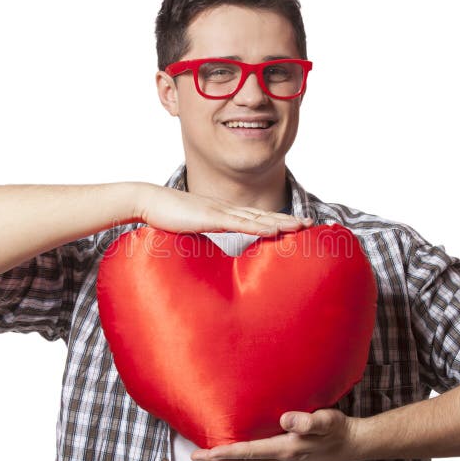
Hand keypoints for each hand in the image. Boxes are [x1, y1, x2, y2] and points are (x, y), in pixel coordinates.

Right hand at [132, 182, 312, 235]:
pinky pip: (238, 224)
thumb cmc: (165, 217)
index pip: (256, 218)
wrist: (147, 201)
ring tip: (301, 226)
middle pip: (264, 216)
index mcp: (222, 214)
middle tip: (311, 224)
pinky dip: (258, 227)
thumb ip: (203, 240)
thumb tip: (211, 258)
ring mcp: (219, 212)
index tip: (297, 225)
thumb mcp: (190, 232)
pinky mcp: (210, 218)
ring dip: (281, 222)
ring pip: (257, 218)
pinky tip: (274, 231)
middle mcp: (226, 210)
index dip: (278, 220)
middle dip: (289, 220)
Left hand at [190, 409, 358, 460]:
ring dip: (227, 459)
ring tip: (208, 456)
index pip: (247, 452)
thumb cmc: (337, 429)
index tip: (204, 453)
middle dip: (218, 460)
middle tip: (195, 458)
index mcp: (285, 449)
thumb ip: (307, 420)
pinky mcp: (286, 456)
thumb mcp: (325, 420)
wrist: (351, 443)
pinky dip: (241, 457)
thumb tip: (285, 419)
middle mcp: (280, 458)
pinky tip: (235, 452)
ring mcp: (283, 460)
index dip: (224, 452)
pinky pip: (256, 459)